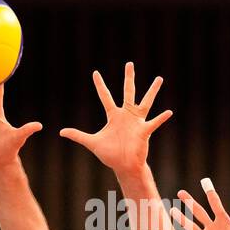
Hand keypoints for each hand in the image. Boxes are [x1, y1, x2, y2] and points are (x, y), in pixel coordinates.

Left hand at [60, 62, 170, 176]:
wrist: (124, 166)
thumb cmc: (110, 154)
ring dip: (152, 91)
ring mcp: (137, 122)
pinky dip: (161, 118)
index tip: (95, 73)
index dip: (100, 85)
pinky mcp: (144, 131)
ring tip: (159, 79)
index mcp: (114, 116)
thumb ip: (78, 135)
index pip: (105, 96)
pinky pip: (154, 122)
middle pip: (128, 92)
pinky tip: (168, 112)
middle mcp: (126, 115)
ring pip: (145, 102)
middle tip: (129, 63)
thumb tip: (61, 132)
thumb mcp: (92, 143)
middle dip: (128, 78)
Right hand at [171, 178, 229, 229]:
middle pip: (199, 212)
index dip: (210, 193)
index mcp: (224, 221)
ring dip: (182, 219)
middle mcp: (213, 228)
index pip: (215, 204)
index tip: (205, 182)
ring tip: (172, 210)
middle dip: (190, 202)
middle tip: (181, 192)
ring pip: (191, 227)